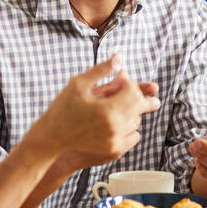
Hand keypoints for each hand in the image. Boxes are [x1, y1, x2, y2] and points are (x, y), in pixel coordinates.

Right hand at [39, 54, 160, 171]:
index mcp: (106, 110)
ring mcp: (115, 142)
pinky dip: (132, 127)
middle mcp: (114, 128)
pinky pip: (134, 136)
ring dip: (134, 110)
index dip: (129, 82)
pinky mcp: (114, 151)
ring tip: (124, 103)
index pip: (133, 93)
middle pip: (139, 107)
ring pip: (137, 121)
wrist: (52, 137)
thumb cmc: (62, 107)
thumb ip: (102, 70)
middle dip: (142, 95)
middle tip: (154, 89)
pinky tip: (123, 119)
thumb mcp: (79, 84)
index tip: (121, 77)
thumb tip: (120, 56)